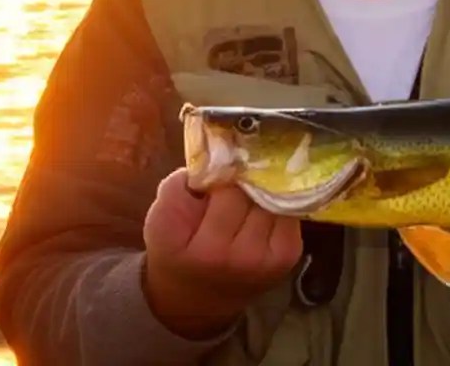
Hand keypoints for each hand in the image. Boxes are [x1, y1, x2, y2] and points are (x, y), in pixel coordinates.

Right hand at [142, 168, 302, 338]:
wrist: (198, 300)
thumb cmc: (177, 248)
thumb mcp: (160, 215)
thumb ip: (183, 183)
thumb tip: (222, 150)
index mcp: (178, 240)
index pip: (212, 183)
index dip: (219, 169)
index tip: (219, 166)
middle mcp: (221, 254)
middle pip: (245, 189)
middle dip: (241, 178)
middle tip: (234, 180)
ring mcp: (259, 259)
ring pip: (270, 195)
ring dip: (261, 189)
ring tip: (248, 196)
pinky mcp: (287, 257)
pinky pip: (289, 210)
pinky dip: (277, 204)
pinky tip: (262, 211)